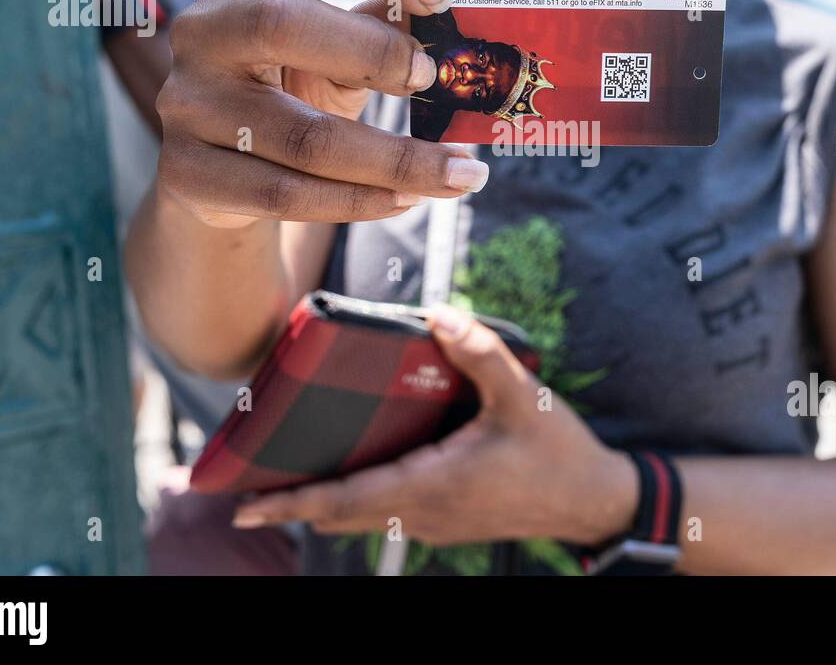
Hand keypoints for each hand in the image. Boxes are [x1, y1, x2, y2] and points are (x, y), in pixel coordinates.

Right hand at [156, 0, 488, 228]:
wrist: (216, 177)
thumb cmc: (291, 89)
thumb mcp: (335, 48)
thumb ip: (385, 27)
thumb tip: (464, 30)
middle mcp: (203, 26)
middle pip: (279, 23)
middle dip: (373, 53)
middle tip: (435, 79)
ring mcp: (187, 102)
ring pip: (300, 136)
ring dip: (396, 160)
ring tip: (461, 174)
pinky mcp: (187, 173)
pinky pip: (284, 194)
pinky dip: (358, 202)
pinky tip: (407, 200)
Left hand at [233, 304, 638, 546]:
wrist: (593, 501)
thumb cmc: (557, 453)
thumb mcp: (521, 397)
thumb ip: (480, 352)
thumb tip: (437, 313)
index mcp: (432, 484)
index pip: (344, 499)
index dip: (291, 503)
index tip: (243, 508)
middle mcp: (424, 512)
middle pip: (341, 515)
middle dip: (293, 505)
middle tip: (246, 491)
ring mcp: (435, 523)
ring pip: (364, 517)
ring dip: (324, 503)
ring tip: (288, 481)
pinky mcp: (448, 520)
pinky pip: (388, 513)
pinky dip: (359, 499)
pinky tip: (357, 472)